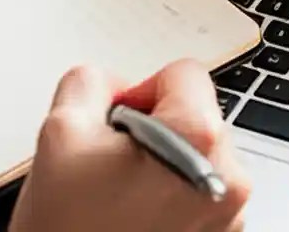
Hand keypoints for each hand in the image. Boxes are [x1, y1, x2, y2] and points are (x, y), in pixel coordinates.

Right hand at [9, 60, 251, 231]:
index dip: (140, 90)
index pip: (183, 73)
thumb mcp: (60, 132)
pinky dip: (171, 195)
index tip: (117, 121)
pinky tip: (133, 216)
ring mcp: (228, 213)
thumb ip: (91, 82)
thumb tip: (113, 83)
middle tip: (110, 164)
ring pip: (197, 154)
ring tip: (119, 196)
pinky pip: (200, 192)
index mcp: (199, 139)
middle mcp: (228, 176)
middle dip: (153, 128)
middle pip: (195, 114)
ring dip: (163, 163)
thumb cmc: (69, 229)